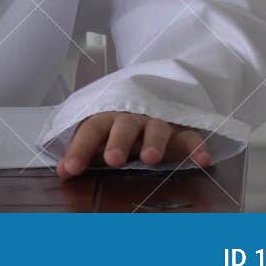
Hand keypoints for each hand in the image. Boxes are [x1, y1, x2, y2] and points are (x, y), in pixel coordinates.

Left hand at [56, 111, 212, 179]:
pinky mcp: (183, 128)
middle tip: (112, 159)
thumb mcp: (100, 132)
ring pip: (157, 127)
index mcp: (108, 116)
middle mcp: (133, 116)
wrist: (153, 93)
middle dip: (118, 141)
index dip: (80, 148)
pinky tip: (203, 160)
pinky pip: (192, 136)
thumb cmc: (120, 122)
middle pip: (124, 125)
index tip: (70, 170)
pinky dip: (198, 146)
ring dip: (154, 142)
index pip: (91, 129)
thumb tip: (62, 172)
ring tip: (150, 159)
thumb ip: (82, 150)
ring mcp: (159, 120)